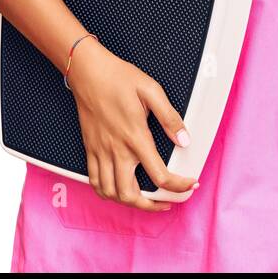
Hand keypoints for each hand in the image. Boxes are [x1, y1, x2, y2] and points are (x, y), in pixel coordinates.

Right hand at [65, 38, 197, 211]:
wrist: (88, 72)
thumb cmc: (119, 78)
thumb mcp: (151, 90)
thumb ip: (169, 117)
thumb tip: (184, 139)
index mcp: (135, 137)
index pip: (159, 176)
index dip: (179, 186)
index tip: (189, 184)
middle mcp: (116, 149)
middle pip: (131, 195)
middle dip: (152, 206)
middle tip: (167, 201)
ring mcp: (100, 151)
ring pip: (110, 193)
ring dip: (129, 203)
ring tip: (145, 200)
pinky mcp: (90, 149)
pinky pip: (93, 181)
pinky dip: (106, 192)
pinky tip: (118, 189)